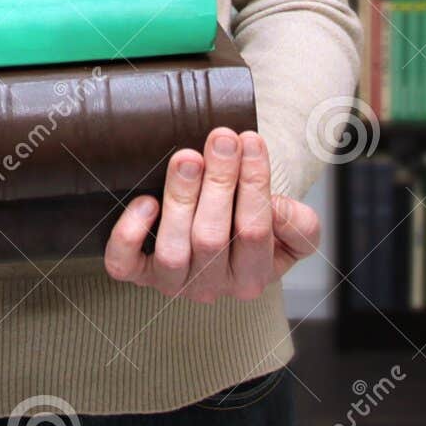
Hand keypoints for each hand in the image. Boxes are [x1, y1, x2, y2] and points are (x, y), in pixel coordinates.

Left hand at [103, 128, 319, 301]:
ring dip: (180, 199)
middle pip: (212, 238)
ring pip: (172, 251)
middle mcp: (213, 285)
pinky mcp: (140, 274)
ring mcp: (174, 282)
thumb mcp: (294, 230)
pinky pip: (125, 264)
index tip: (250, 140)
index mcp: (253, 275)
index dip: (254, 183)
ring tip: (187, 158)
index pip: (255, 231)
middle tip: (221, 139)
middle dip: (218, 182)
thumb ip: (300, 224)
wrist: (225, 239)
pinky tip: (145, 201)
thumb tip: (278, 207)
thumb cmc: (255, 225)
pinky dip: (130, 235)